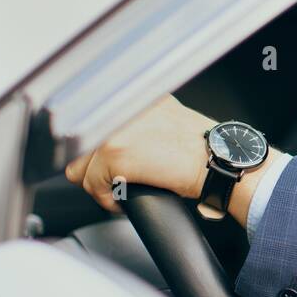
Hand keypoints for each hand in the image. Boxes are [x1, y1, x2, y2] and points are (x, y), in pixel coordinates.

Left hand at [65, 95, 214, 212]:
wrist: (217, 160)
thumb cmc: (204, 146)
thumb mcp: (170, 116)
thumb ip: (142, 118)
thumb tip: (125, 135)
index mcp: (134, 97)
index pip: (92, 123)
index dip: (98, 149)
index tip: (106, 162)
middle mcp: (120, 108)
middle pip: (80, 145)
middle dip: (94, 167)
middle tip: (114, 179)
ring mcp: (113, 130)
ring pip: (79, 167)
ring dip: (98, 183)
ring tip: (117, 190)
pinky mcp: (113, 154)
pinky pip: (92, 185)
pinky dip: (106, 199)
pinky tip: (123, 200)